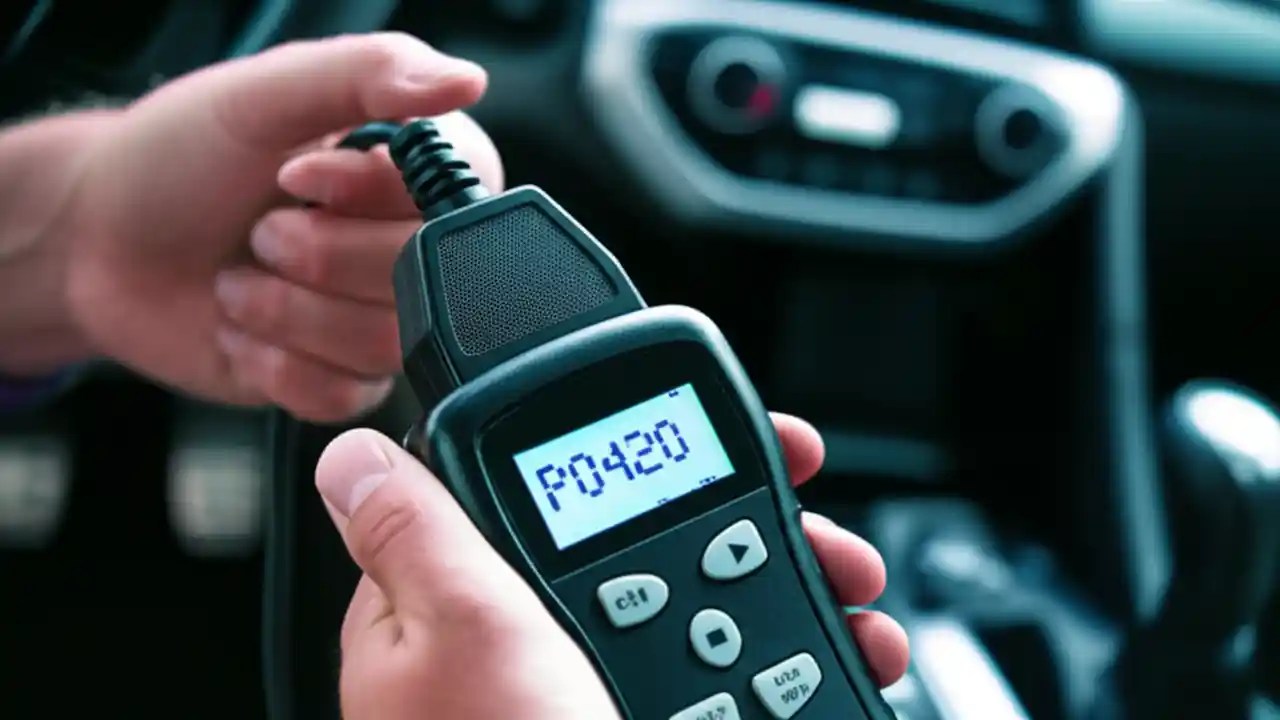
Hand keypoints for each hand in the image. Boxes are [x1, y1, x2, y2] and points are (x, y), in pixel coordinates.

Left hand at [61, 33, 501, 420]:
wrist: (98, 242)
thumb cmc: (179, 158)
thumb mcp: (264, 93)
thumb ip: (366, 73)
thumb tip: (467, 81)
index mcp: (411, 168)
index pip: (457, 200)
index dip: (373, 199)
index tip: (298, 177)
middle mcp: (407, 244)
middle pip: (425, 281)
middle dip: (319, 258)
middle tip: (262, 231)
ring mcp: (378, 316)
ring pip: (385, 344)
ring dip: (290, 313)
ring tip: (242, 279)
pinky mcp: (343, 376)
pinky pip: (345, 394)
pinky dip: (277, 365)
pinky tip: (245, 329)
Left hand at [317, 414, 908, 719]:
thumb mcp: (462, 636)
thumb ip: (414, 536)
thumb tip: (350, 456)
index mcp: (453, 607)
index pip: (537, 490)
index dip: (622, 454)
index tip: (705, 435)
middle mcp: (522, 648)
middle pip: (641, 540)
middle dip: (741, 517)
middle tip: (813, 517)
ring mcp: (589, 691)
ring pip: (700, 600)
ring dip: (791, 580)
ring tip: (851, 586)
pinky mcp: (645, 719)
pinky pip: (728, 671)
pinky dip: (796, 650)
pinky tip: (843, 650)